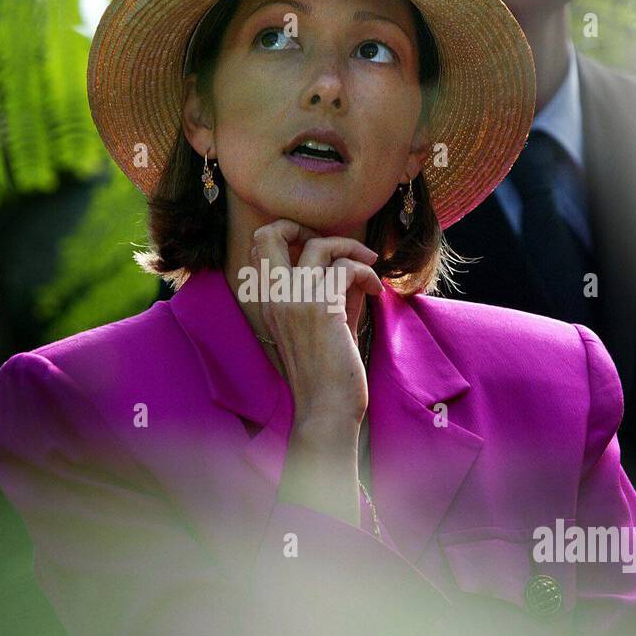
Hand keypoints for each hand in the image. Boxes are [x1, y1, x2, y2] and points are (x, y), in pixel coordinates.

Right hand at [250, 218, 381, 425]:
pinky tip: (375, 291)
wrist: (327, 408)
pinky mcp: (320, 308)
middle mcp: (274, 297)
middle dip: (305, 226)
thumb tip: (350, 264)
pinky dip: (366, 273)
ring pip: (319, 245)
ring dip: (351, 249)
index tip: (321, 251)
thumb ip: (329, 291)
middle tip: (335, 246)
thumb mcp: (323, 322)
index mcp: (268, 302)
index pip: (260, 247)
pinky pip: (345, 268)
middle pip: (271, 233)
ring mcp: (294, 301)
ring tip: (369, 266)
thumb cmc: (327, 371)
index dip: (291, 236)